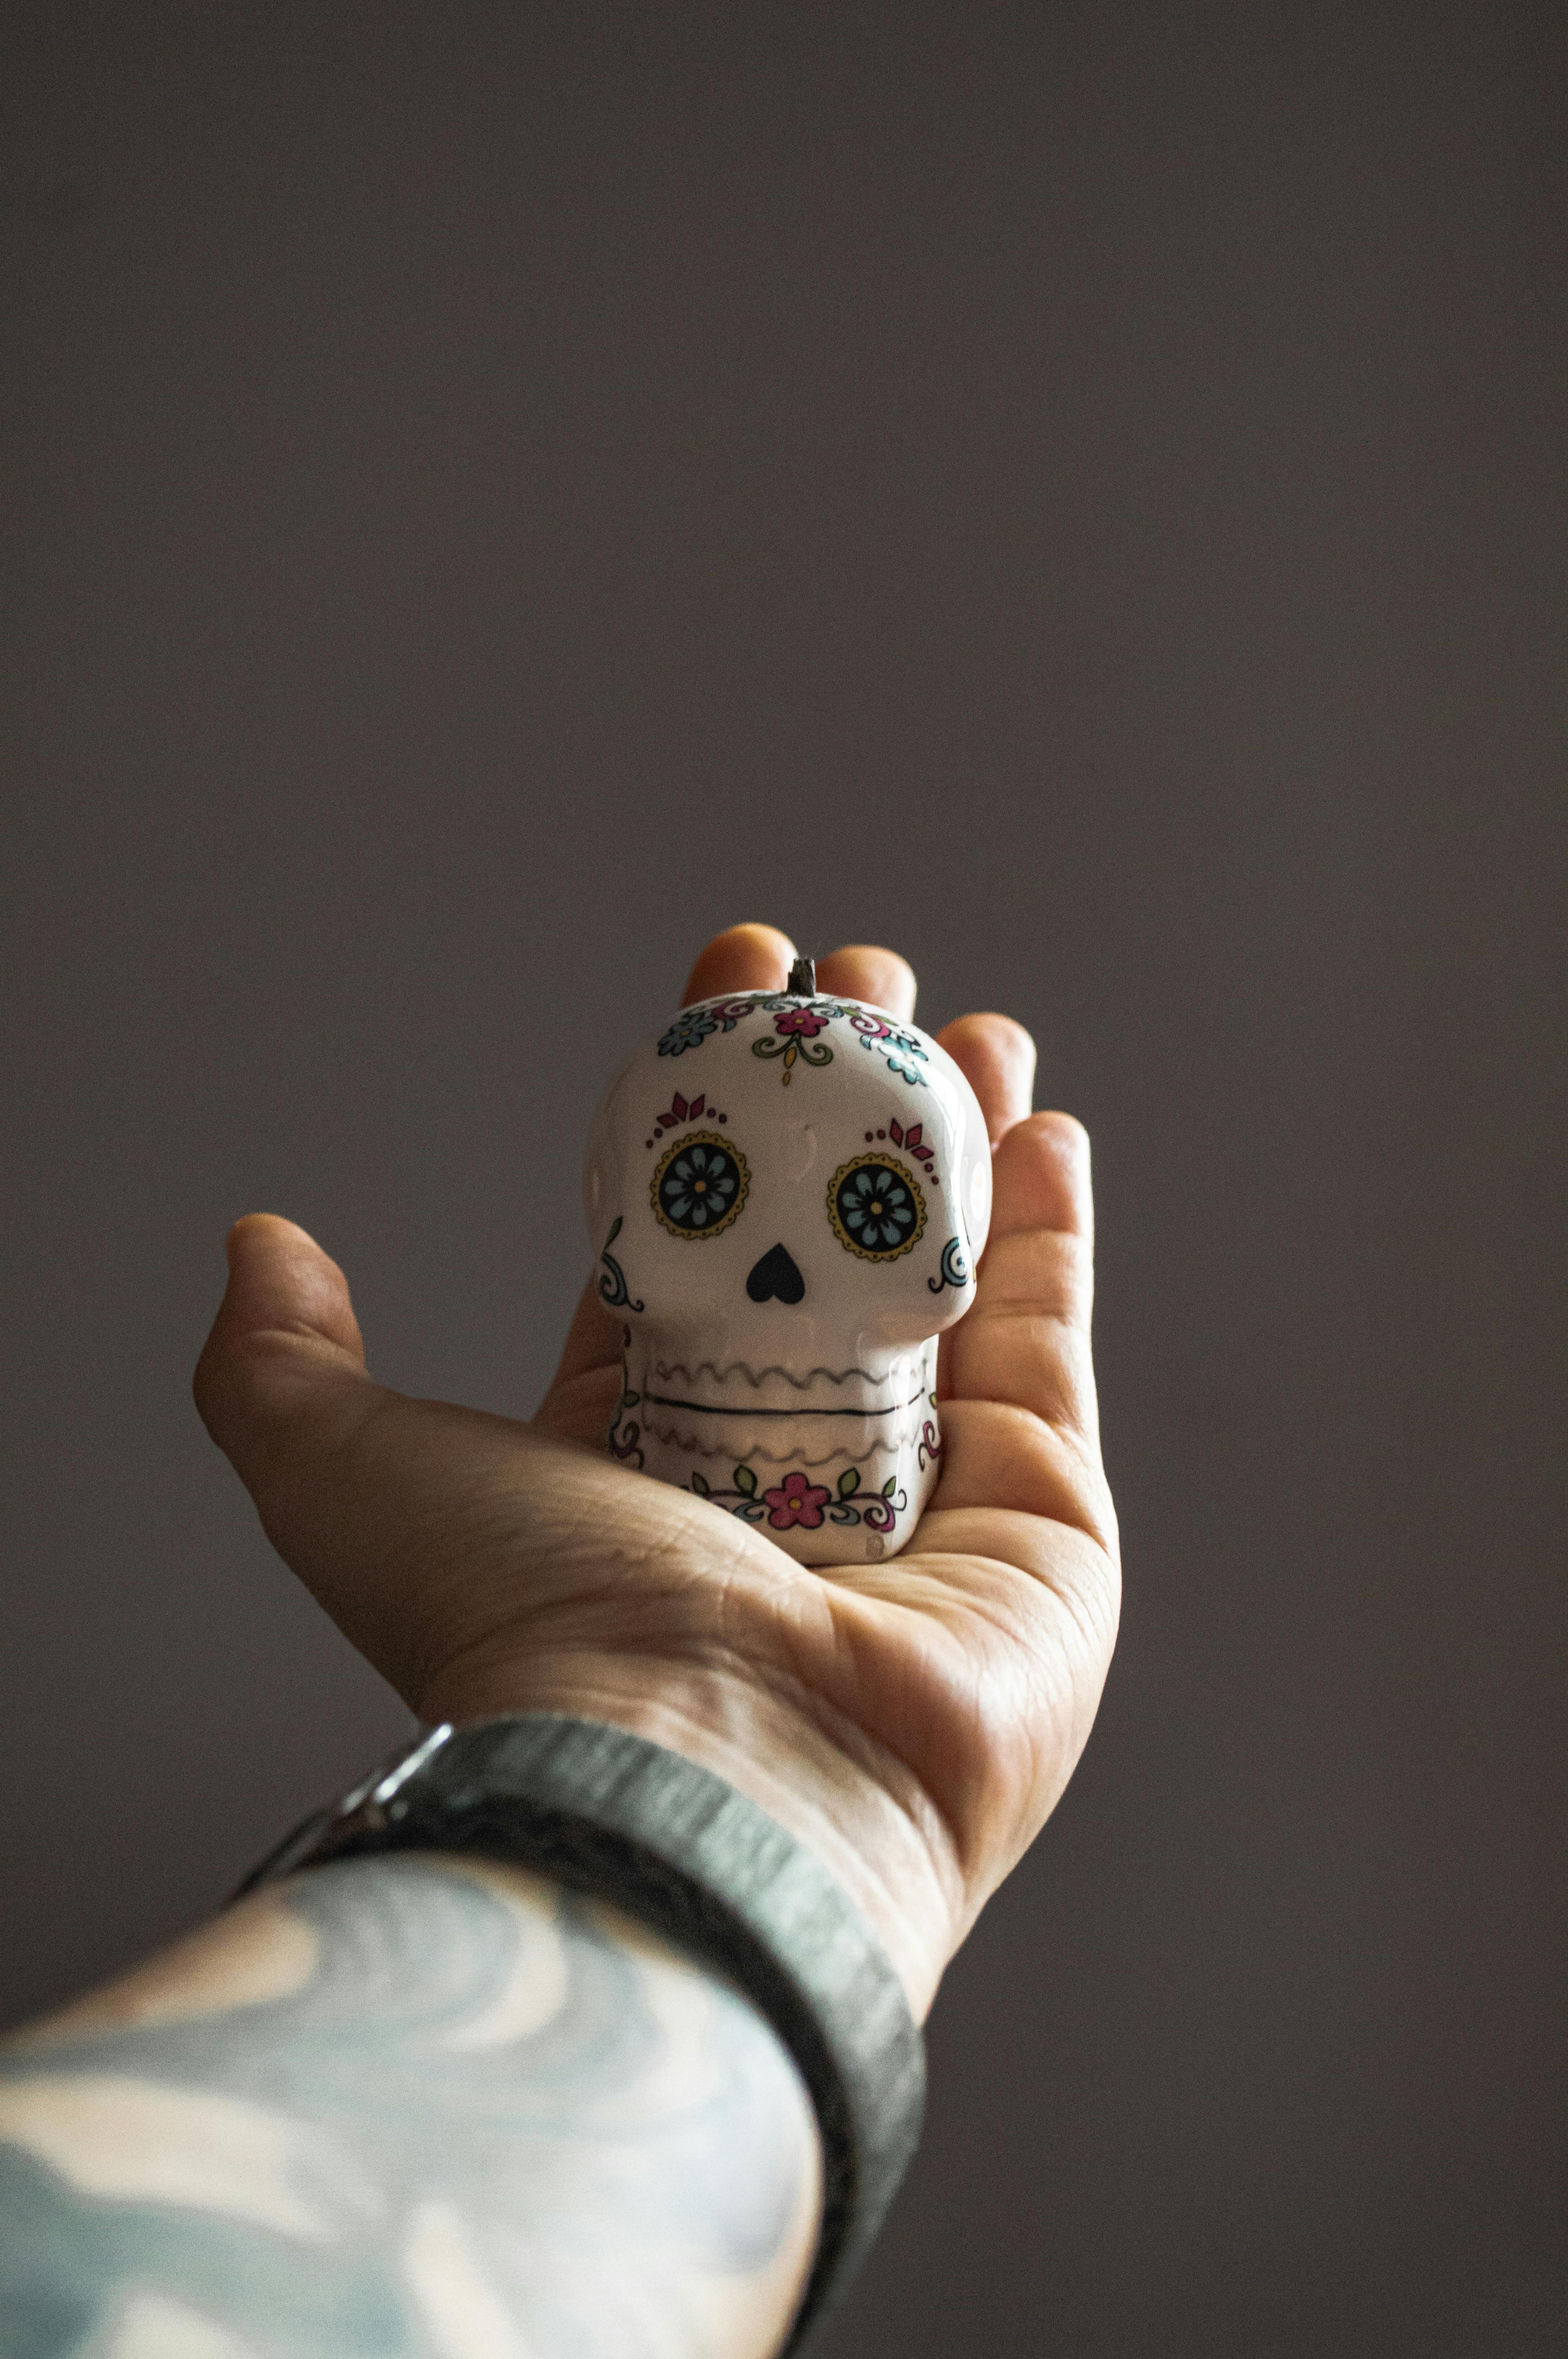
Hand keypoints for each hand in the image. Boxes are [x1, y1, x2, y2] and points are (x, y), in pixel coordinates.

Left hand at [194, 925, 1118, 2014]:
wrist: (707, 1772)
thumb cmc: (530, 1626)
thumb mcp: (346, 1471)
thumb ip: (280, 1363)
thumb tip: (258, 1245)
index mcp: (639, 1448)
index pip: (687, 1244)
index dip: (711, 1109)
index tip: (733, 977)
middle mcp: (781, 1470)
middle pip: (823, 1245)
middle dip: (849, 1105)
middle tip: (862, 986)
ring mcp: (920, 1495)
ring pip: (946, 1280)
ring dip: (963, 1144)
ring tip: (967, 1030)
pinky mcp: (1041, 1520)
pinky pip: (1045, 1348)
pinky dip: (1052, 1236)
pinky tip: (1045, 1129)